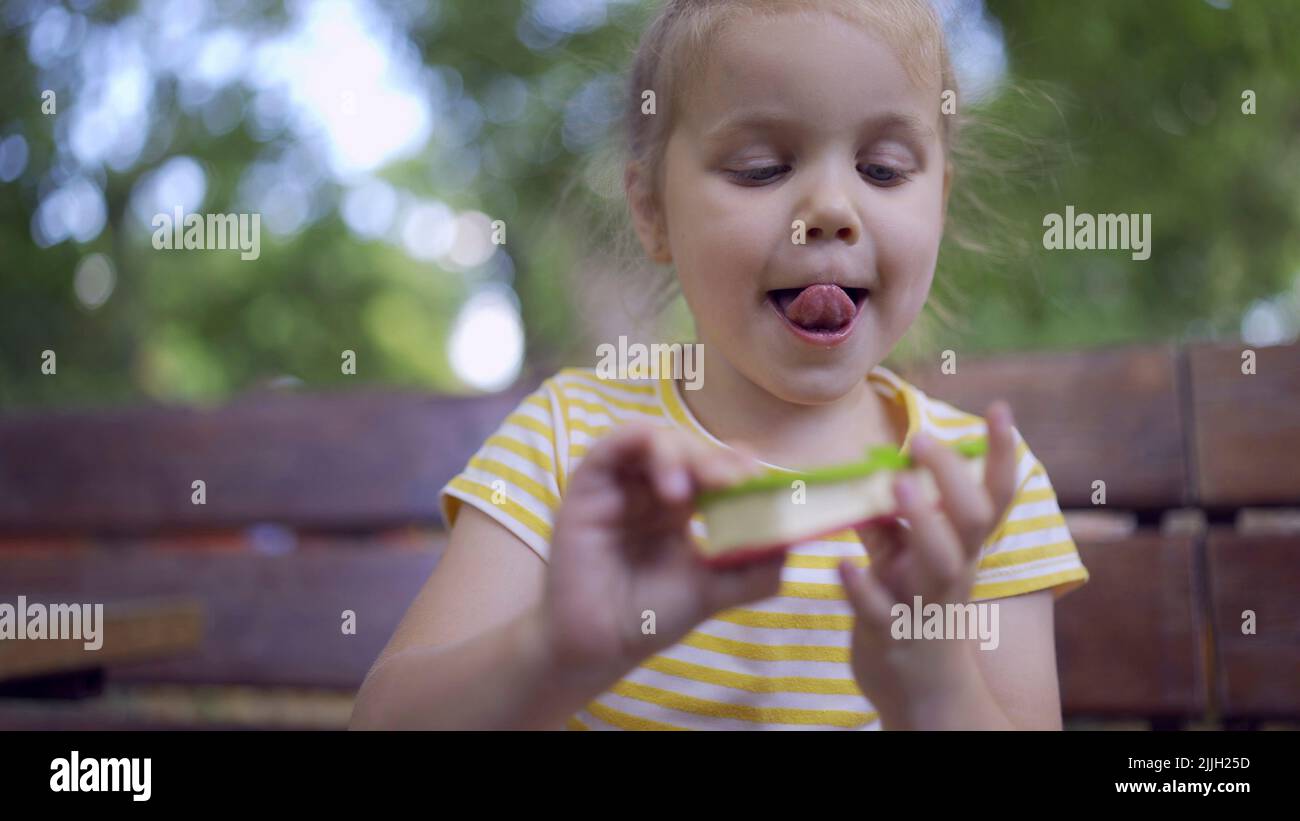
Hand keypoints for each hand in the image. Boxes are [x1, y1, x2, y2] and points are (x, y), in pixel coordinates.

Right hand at [541, 423, 787, 682]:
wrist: (599, 646)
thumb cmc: (649, 617)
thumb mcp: (714, 591)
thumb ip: (756, 571)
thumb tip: (795, 541)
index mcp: (684, 506)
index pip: (717, 466)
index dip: (741, 466)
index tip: (763, 481)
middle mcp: (652, 487)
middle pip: (692, 449)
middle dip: (716, 460)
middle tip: (735, 481)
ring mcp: (622, 483)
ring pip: (658, 439)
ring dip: (682, 456)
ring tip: (687, 494)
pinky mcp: (590, 483)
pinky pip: (616, 444)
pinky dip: (647, 450)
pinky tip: (666, 485)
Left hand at [838, 401, 1019, 722]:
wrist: (923, 693)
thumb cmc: (913, 608)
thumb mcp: (905, 558)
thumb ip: (888, 517)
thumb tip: (868, 468)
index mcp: (962, 548)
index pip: (993, 496)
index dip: (1001, 454)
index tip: (1000, 408)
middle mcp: (953, 572)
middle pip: (970, 519)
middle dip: (952, 476)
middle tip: (922, 439)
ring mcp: (925, 604)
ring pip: (939, 563)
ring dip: (922, 521)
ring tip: (900, 482)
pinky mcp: (892, 635)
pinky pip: (879, 610)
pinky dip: (860, 586)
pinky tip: (842, 564)